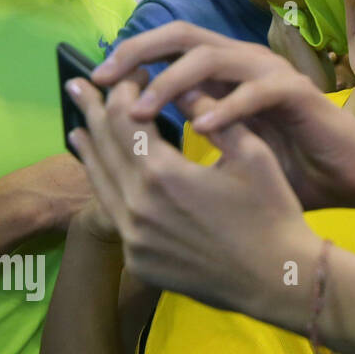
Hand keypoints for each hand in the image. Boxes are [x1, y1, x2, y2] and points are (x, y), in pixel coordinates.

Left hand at [66, 73, 314, 316]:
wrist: (277, 278)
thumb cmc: (273, 211)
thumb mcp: (252, 154)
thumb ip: (213, 114)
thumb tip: (185, 85)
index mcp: (164, 174)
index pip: (126, 119)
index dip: (124, 91)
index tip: (128, 75)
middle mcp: (137, 205)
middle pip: (104, 147)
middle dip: (93, 112)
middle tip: (78, 86)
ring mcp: (133, 237)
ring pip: (99, 182)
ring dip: (89, 150)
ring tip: (77, 127)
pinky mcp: (138, 259)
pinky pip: (113, 214)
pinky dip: (104, 186)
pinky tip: (103, 175)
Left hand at [91, 22, 354, 210]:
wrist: (348, 176)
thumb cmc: (290, 168)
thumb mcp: (226, 154)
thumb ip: (189, 134)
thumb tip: (130, 139)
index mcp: (225, 73)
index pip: (166, 50)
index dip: (127, 60)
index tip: (89, 84)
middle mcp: (244, 63)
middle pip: (182, 35)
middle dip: (137, 53)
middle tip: (102, 80)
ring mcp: (271, 74)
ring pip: (212, 56)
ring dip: (171, 81)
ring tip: (142, 110)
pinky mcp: (297, 93)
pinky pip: (257, 90)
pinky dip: (227, 106)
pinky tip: (200, 127)